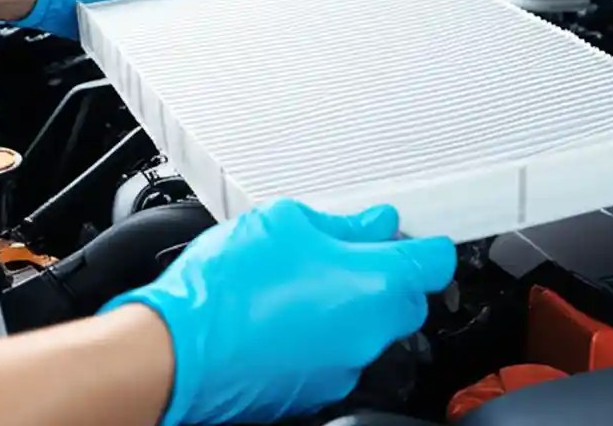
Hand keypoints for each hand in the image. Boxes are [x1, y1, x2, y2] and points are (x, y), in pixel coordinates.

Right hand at [101, 199, 456, 425]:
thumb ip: (341, 224)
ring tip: (298, 281)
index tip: (405, 235)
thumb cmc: (225, 288)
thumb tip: (371, 225)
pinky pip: (336, 353)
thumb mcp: (285, 223)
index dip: (423, 242)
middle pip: (407, 298)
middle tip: (340, 250)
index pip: (436, 262)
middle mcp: (371, 333)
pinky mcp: (317, 390)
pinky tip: (282, 313)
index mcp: (376, 286)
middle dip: (384, 274)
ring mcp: (344, 367)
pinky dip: (322, 333)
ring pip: (368, 327)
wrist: (176, 351)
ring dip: (348, 304)